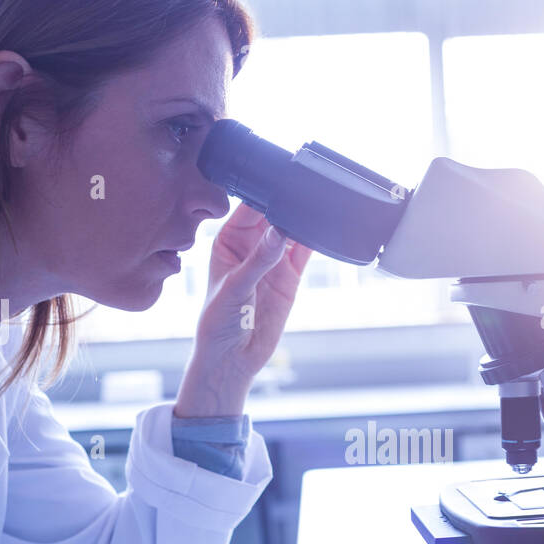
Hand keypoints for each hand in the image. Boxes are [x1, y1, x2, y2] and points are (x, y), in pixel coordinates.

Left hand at [174, 204, 312, 416]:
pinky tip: (326, 228)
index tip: (282, 184)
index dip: (264, 194)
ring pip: (292, 231)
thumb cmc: (218, 323)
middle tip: (306, 192)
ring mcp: (273, 261)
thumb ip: (259, 259)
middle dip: (288, 203)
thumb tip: (280, 231)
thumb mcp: (235, 288)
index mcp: (228, 241)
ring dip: (304, 220)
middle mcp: (251, 247)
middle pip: (273, 216)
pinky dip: (316, 240)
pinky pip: (306, 251)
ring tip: (319, 207)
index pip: (248, 209)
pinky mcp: (290, 277)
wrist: (233, 358)